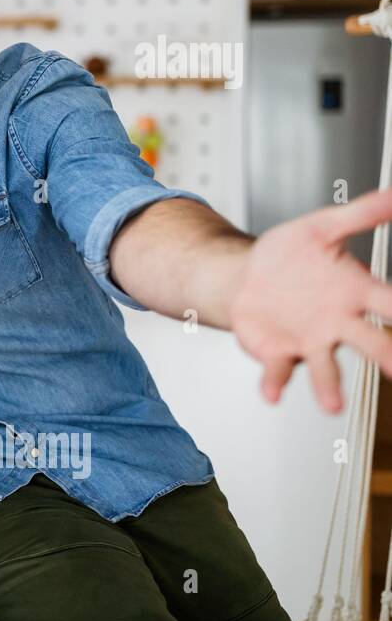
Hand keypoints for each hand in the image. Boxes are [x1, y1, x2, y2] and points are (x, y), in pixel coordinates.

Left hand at [229, 187, 391, 412]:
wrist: (244, 276)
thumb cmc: (288, 255)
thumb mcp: (320, 227)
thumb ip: (358, 215)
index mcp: (355, 292)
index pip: (391, 303)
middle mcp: (340, 324)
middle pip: (370, 342)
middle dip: (387, 356)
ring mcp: (310, 342)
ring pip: (325, 368)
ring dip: (329, 386)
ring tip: (333, 405)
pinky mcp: (278, 354)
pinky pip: (279, 371)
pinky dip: (276, 382)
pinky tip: (271, 393)